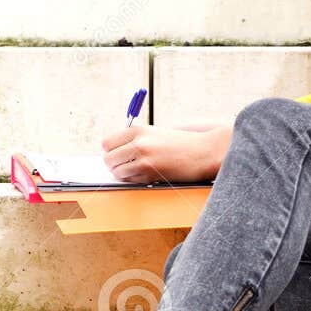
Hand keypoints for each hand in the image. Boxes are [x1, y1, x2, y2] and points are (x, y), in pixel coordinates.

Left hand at [100, 124, 222, 183]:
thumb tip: (113, 152)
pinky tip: (146, 174)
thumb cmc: (180, 143)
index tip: (115, 154)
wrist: (203, 152)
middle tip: (122, 165)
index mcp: (138, 130)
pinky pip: (131, 181)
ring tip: (135, 171)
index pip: (107, 143)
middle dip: (113, 164)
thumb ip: (134, 139)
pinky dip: (134, 180)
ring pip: (117, 172)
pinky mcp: (150, 174)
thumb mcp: (155, 133)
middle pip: (108, 159)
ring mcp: (144, 160)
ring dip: (123, 174)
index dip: (109, 151)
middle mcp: (138, 144)